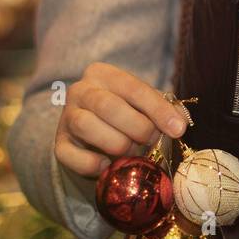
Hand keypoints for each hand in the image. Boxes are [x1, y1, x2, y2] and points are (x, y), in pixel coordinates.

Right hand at [54, 62, 189, 177]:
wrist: (91, 133)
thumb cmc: (124, 113)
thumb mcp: (142, 104)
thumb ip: (161, 109)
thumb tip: (180, 122)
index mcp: (102, 73)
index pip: (133, 88)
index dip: (158, 110)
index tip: (178, 129)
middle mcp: (80, 90)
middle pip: (108, 106)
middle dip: (138, 127)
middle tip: (151, 140)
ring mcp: (66, 117)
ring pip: (87, 126)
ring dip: (117, 143)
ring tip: (131, 150)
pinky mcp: (59, 145)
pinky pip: (71, 156)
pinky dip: (93, 164)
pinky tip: (108, 165)